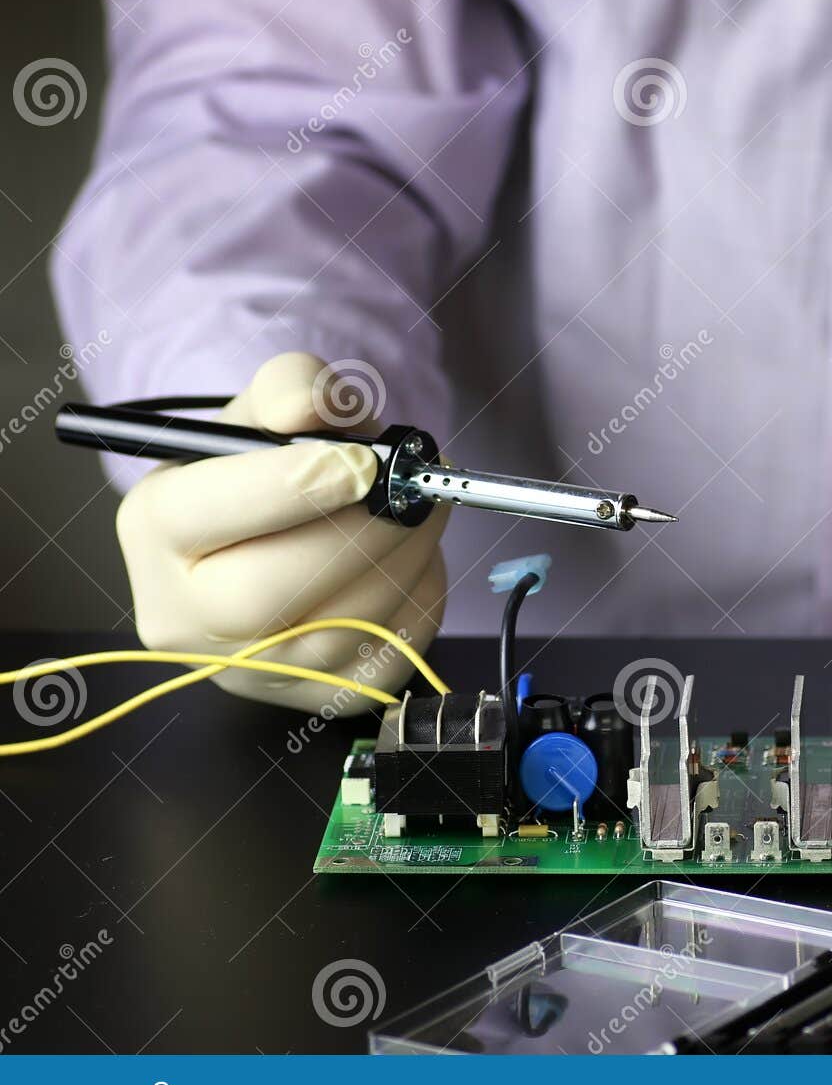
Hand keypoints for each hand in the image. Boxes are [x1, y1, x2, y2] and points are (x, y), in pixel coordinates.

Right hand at [117, 353, 447, 712]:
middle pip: (265, 593)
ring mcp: (249, 671)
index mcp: (153, 529)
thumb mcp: (270, 408)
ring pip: (338, 628)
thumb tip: (311, 411)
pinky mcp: (313, 697)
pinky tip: (414, 557)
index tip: (365, 460)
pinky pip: (385, 655)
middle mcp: (184, 616)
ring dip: (407, 558)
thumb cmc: (272, 467)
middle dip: (361, 533)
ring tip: (426, 507)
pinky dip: (418, 597)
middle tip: (415, 486)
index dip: (293, 487)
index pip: (203, 518)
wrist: (283, 534)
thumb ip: (291, 387)